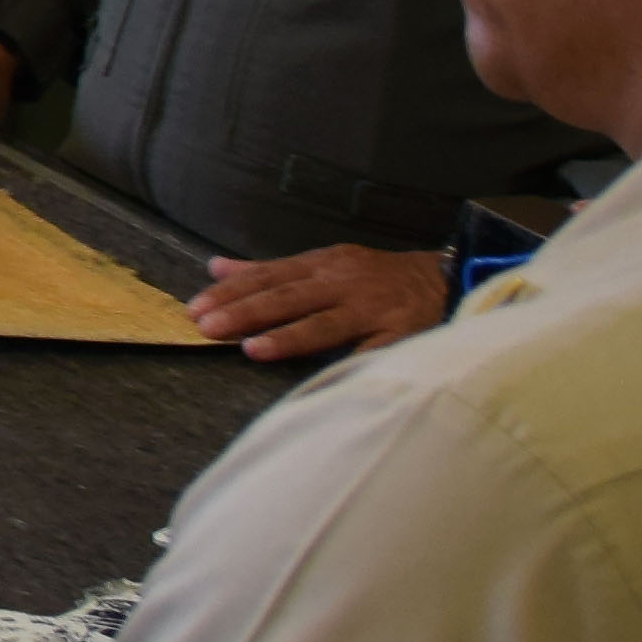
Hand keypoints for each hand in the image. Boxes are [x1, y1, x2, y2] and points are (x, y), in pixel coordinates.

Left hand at [183, 241, 452, 361]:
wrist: (445, 280)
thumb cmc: (374, 277)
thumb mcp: (323, 264)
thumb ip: (269, 270)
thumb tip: (216, 268)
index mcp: (322, 265)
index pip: (268, 276)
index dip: (232, 291)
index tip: (196, 307)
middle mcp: (344, 283)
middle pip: (288, 297)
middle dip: (246, 311)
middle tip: (206, 326)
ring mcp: (373, 309)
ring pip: (325, 323)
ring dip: (287, 336)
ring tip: (250, 348)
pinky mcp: (402, 335)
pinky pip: (372, 352)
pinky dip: (348, 363)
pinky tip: (324, 377)